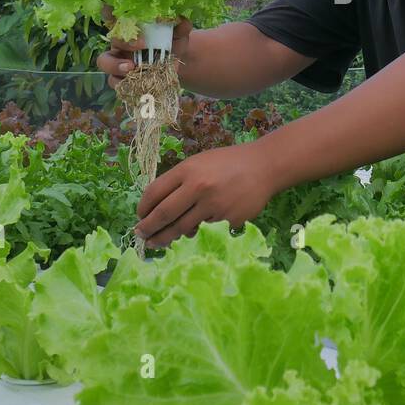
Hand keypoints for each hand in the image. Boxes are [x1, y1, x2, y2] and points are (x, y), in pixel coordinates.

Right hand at [95, 10, 191, 89]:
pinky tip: (134, 83)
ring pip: (105, 61)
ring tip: (131, 68)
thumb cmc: (172, 43)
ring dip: (115, 65)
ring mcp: (118, 60)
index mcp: (130, 25)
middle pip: (112, 38)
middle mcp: (120, 41)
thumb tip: (183, 19)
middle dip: (124, 42)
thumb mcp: (178, 35)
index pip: (112, 14)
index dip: (107, 11)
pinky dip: (122, 82)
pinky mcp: (121, 77)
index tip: (109, 8)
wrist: (175, 65)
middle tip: (142, 45)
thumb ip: (180, 27)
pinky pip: (114, 80)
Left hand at [135, 139, 283, 247]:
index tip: (139, 217)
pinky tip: (205, 222)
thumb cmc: (228, 163)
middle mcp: (198, 187)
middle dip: (148, 229)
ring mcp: (214, 206)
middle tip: (141, 237)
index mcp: (188, 170)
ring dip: (168, 237)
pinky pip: (207, 229)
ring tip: (160, 242)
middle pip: (164, 215)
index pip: (154, 193)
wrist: (264, 166)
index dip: (142, 209)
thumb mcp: (199, 163)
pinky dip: (202, 228)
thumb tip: (156, 208)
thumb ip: (179, 182)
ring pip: (183, 228)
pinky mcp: (229, 220)